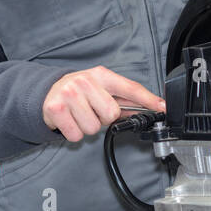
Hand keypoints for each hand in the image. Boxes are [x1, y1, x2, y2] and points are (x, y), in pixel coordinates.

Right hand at [41, 66, 165, 142]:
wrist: (47, 92)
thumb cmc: (79, 91)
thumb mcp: (100, 88)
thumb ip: (122, 98)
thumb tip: (148, 108)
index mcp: (101, 75)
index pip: (130, 88)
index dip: (148, 99)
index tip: (162, 107)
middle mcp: (85, 82)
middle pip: (111, 114)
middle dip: (104, 118)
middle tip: (92, 111)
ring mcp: (69, 94)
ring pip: (93, 127)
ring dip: (88, 127)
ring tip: (80, 115)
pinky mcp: (55, 109)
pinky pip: (77, 134)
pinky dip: (74, 133)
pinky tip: (70, 121)